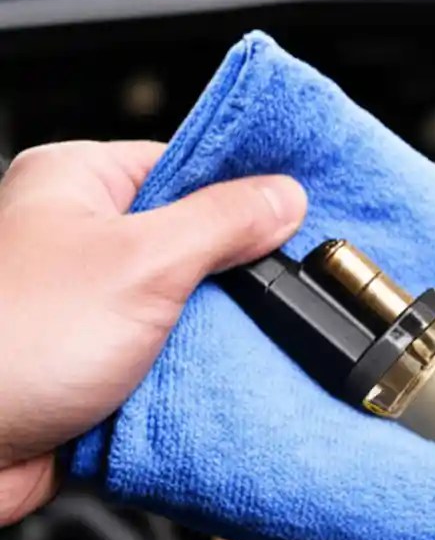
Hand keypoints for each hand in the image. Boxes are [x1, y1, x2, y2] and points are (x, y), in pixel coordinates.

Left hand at [0, 140, 305, 522]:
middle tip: (279, 288)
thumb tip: (283, 196)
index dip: (247, 191)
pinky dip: (195, 368)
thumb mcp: (141, 264)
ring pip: (187, 302)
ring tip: (247, 337)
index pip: (188, 164)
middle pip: (195, 236)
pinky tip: (218, 375)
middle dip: (239, 272)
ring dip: (217, 328)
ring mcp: (89, 301)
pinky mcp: (98, 361)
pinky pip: (169, 353)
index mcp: (76, 182)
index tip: (299, 215)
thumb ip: (222, 222)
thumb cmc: (9, 345)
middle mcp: (79, 237)